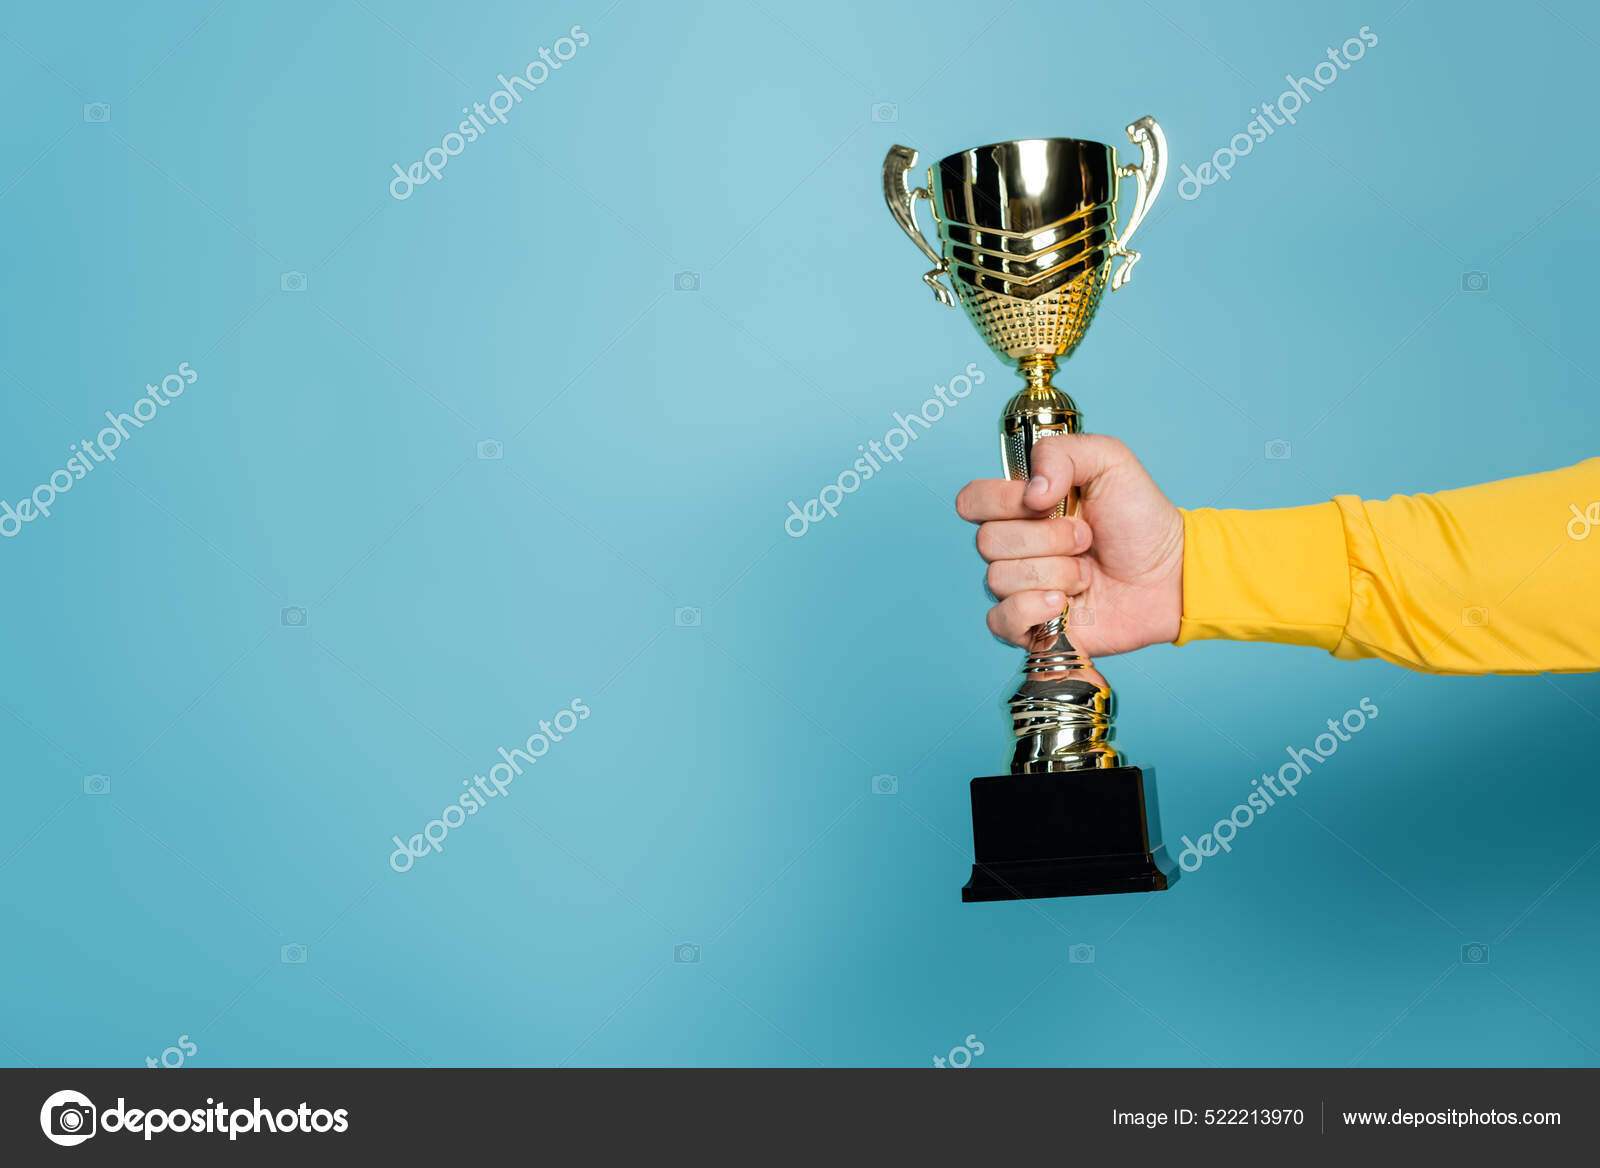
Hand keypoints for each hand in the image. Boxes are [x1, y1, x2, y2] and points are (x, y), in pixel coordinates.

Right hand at [955, 433, 1183, 656]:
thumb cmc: (1140, 519)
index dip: (1003, 501)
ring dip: (1054, 574)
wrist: (1169, 574)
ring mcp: (1020, 586)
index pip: (973, 500)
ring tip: (1086, 573)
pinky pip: (1000, 621)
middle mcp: (1014, 545)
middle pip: (987, 542)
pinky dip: (1033, 611)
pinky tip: (1064, 604)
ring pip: (999, 579)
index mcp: (1021, 505)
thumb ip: (1061, 453)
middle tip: (1085, 539)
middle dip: (1046, 539)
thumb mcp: (1109, 461)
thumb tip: (1030, 491)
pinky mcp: (1029, 625)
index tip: (1047, 501)